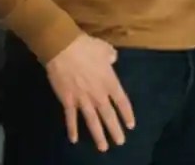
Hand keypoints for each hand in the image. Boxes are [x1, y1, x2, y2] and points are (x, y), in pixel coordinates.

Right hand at [44, 35, 134, 151]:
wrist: (63, 48)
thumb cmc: (86, 47)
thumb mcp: (105, 49)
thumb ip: (111, 56)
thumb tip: (112, 59)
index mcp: (110, 82)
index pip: (122, 102)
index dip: (127, 114)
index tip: (130, 126)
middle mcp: (98, 94)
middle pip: (109, 116)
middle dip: (115, 130)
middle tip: (120, 142)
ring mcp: (83, 99)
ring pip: (92, 121)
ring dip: (98, 135)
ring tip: (103, 148)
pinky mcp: (68, 100)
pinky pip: (70, 118)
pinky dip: (72, 129)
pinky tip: (74, 140)